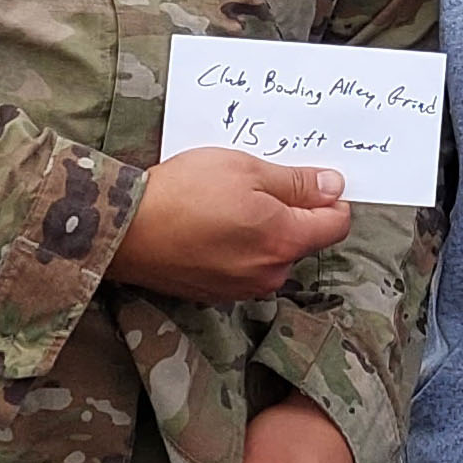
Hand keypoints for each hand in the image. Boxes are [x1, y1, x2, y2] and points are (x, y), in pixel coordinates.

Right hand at [107, 149, 349, 301]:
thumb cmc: (184, 193)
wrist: (126, 230)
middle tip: (255, 184)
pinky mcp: (218, 293)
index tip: (311, 179)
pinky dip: (238, 247)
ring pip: (272, 254)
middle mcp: (271, 273)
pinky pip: (245, 266)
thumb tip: (334, 187)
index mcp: (284, 241)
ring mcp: (243, 288)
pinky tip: (210, 226)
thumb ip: (297, 182)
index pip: (336, 224)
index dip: (329, 198)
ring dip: (262, 231)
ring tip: (226, 204)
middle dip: (291, 212)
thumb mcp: (246, 169)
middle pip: (303, 239)